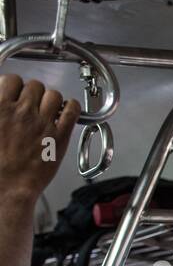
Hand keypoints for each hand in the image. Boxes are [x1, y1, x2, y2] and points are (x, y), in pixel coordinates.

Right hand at [0, 75, 78, 205]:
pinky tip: (67, 112)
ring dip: (52, 100)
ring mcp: (43, 124)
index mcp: (0, 107)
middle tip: (34, 105)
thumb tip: (1, 102)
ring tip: (49, 110)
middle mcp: (22, 112)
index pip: (12, 80)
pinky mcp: (59, 137)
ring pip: (54, 95)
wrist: (6, 185)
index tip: (17, 94)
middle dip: (35, 94)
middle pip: (35, 86)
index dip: (16, 86)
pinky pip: (72, 111)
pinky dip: (72, 107)